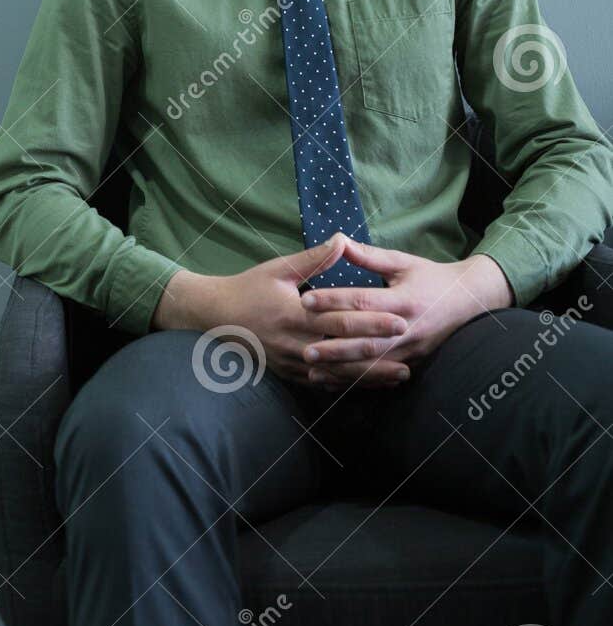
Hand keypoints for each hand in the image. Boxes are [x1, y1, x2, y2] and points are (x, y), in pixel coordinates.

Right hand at [154, 231, 411, 387]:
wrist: (215, 318)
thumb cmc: (248, 288)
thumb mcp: (278, 268)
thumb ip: (314, 259)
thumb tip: (343, 239)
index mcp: (294, 315)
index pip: (341, 320)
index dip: (372, 321)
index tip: (399, 319)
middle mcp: (295, 344)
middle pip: (345, 350)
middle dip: (380, 350)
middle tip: (410, 346)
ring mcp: (292, 364)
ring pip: (339, 374)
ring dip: (372, 375)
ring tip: (402, 374)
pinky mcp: (290, 375)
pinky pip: (324, 384)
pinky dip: (350, 386)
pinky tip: (370, 385)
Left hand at [300, 234, 513, 388]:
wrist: (469, 302)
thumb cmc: (431, 278)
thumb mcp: (403, 262)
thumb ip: (369, 255)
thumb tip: (337, 240)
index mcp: (403, 299)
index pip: (363, 301)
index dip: (333, 301)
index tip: (306, 300)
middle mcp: (407, 328)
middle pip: (366, 341)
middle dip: (334, 347)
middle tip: (305, 349)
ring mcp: (411, 350)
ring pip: (372, 365)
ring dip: (342, 370)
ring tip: (313, 371)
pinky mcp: (412, 363)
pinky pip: (381, 376)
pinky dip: (357, 381)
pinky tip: (335, 383)